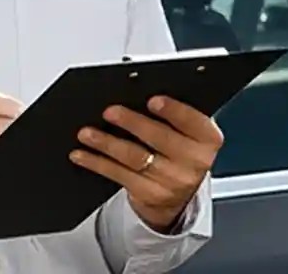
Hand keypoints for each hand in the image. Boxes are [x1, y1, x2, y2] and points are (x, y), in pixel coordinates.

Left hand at [71, 95, 223, 231]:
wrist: (175, 195)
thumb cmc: (175, 151)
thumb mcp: (183, 132)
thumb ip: (169, 115)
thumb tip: (133, 92)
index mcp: (206, 139)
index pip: (194, 122)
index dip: (174, 111)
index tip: (152, 100)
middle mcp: (195, 162)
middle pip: (160, 139)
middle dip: (132, 123)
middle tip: (109, 111)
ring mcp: (173, 181)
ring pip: (135, 157)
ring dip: (107, 143)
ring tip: (86, 132)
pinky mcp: (151, 194)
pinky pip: (119, 175)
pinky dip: (96, 162)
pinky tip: (81, 154)